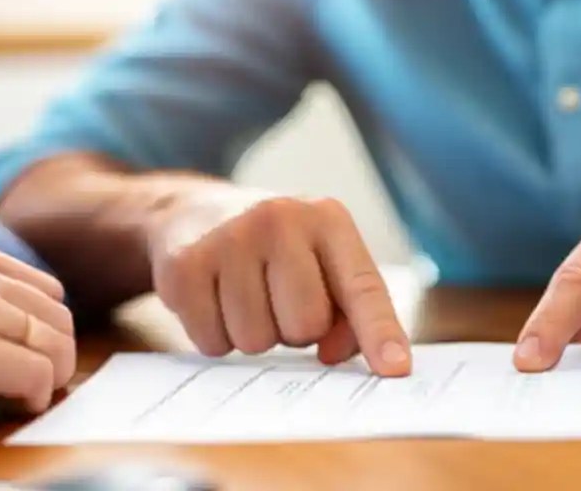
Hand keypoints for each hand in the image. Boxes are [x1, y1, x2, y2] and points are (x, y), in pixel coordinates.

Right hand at [0, 230, 75, 424]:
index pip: (27, 279)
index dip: (41, 316)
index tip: (37, 342)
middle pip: (51, 310)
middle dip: (59, 346)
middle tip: (52, 376)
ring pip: (55, 340)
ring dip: (55, 371)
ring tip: (42, 394)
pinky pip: (36, 376)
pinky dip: (38, 394)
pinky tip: (23, 406)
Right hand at [143, 182, 409, 375]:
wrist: (194, 212)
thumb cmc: (275, 250)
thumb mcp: (322, 263)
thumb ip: (348, 313)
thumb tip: (333, 354)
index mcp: (328, 219)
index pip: (362, 287)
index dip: (379, 332)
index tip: (395, 369)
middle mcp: (280, 219)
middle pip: (305, 326)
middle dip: (294, 331)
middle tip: (277, 299)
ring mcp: (229, 238)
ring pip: (256, 341)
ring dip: (253, 335)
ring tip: (244, 296)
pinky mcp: (185, 265)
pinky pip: (213, 343)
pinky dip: (215, 336)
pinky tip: (213, 299)